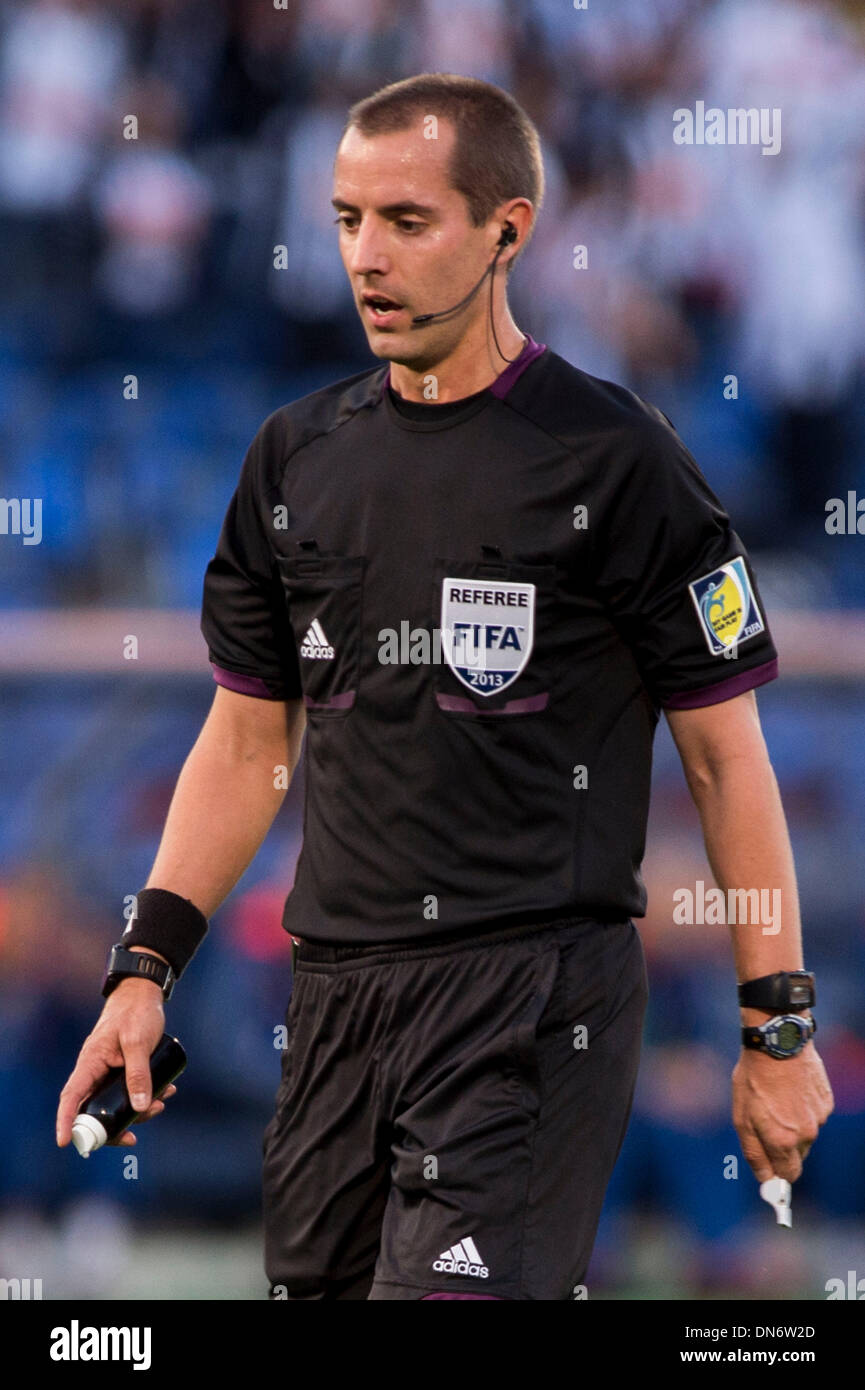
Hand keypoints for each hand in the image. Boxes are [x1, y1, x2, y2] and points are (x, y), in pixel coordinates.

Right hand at [56, 977, 173, 1149]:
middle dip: (114, 1126)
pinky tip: (166, 1091)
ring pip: (115, 1103)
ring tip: (162, 1103)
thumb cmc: (136, 1012)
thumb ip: (139, 1073)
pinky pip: (128, 1091)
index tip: (65, 1142)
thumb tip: (140, 1107)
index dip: (66, 1120)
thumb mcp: (139, 1042)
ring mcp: (108, 1071)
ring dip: (136, 1111)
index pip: (72, 1096)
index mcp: (90, 1061)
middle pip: (95, 1109)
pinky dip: (144, 1097)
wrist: (143, 994)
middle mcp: (95, 1070)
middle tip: (134, 1137)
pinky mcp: (121, 1070)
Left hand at [732, 1042, 833, 1182]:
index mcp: (783, 1141)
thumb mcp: (742, 1118)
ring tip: (777, 1100)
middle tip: (767, 1124)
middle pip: (798, 1157)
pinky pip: (814, 1116)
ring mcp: (819, 1118)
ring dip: (793, 1126)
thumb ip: (755, 1154)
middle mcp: (806, 1134)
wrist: (778, 1044)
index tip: (771, 1170)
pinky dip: (803, 1109)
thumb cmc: (754, 1079)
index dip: (778, 1174)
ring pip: (806, 1135)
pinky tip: (790, 1090)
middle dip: (783, 1148)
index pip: (789, 1175)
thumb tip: (765, 1180)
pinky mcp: (826, 1101)